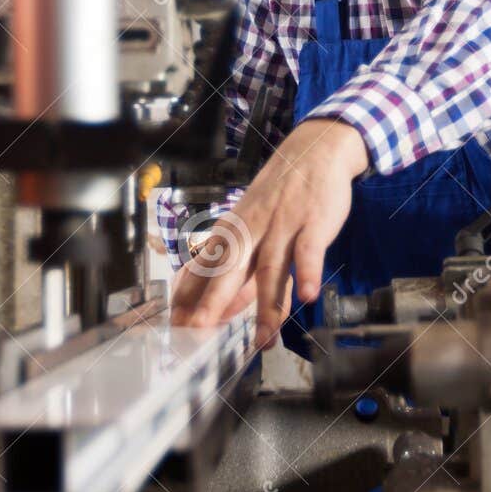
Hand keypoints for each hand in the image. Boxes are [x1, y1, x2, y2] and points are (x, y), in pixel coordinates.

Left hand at [171, 118, 368, 349]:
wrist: (315, 150)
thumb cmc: (281, 195)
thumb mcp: (253, 229)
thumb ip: (242, 272)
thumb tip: (225, 312)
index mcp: (232, 232)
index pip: (204, 270)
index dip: (189, 299)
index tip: (175, 328)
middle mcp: (251, 231)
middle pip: (228, 271)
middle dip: (211, 304)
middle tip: (197, 334)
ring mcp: (281, 227)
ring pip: (271, 271)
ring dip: (267, 308)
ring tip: (263, 340)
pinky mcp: (312, 223)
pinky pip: (308, 251)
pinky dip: (307, 273)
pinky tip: (308, 296)